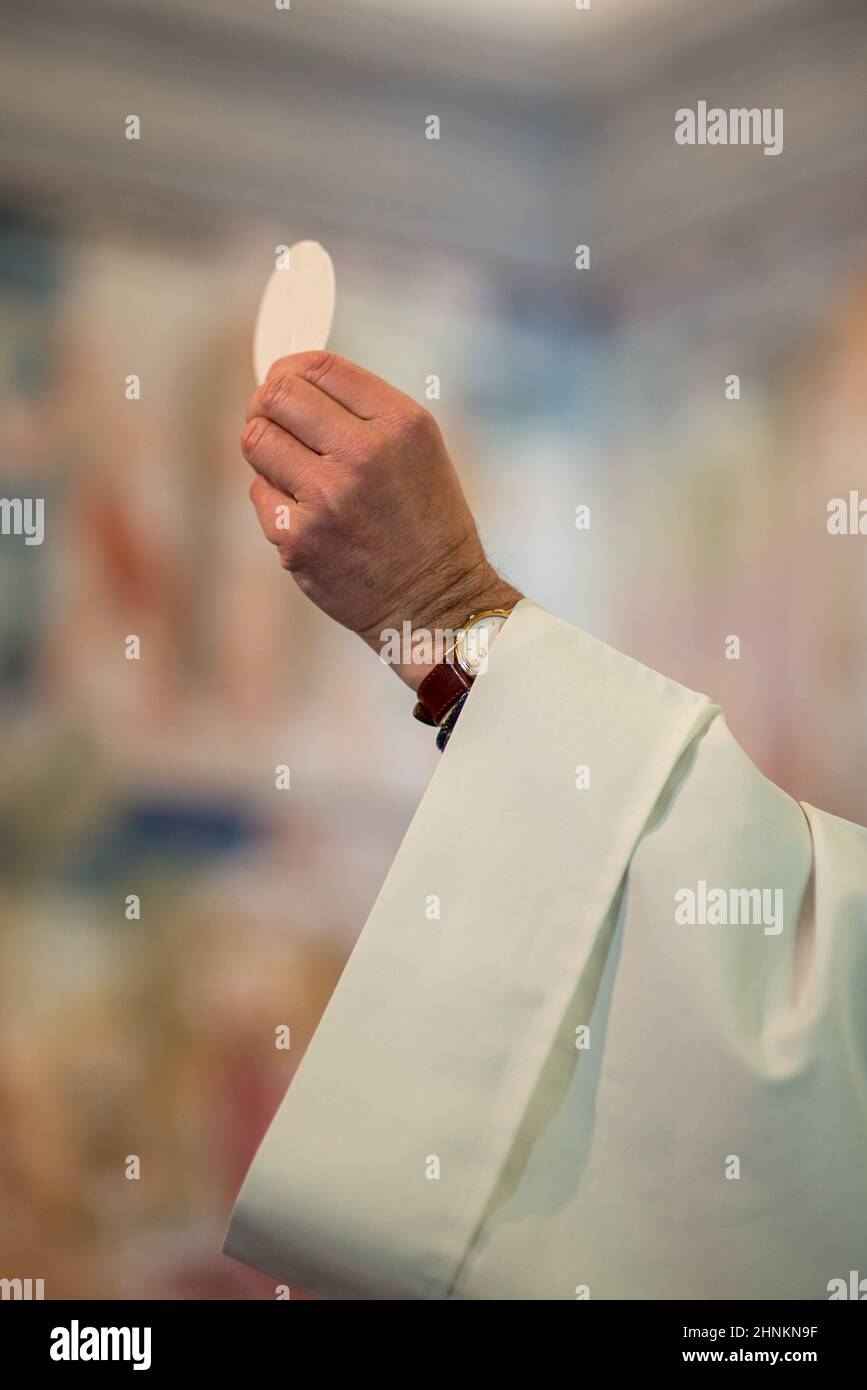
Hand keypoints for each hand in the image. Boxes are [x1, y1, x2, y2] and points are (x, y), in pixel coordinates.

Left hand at [242, 351, 520, 689]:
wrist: (436, 601)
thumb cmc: (425, 522)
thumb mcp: (417, 449)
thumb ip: (362, 410)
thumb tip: (289, 382)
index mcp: (399, 424)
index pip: (318, 366)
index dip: (289, 370)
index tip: (285, 383)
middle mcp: (363, 454)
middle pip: (275, 397)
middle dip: (267, 406)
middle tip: (274, 422)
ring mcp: (326, 498)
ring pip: (256, 441)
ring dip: (267, 451)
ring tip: (293, 471)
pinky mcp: (298, 538)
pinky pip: (259, 494)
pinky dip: (274, 500)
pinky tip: (307, 515)